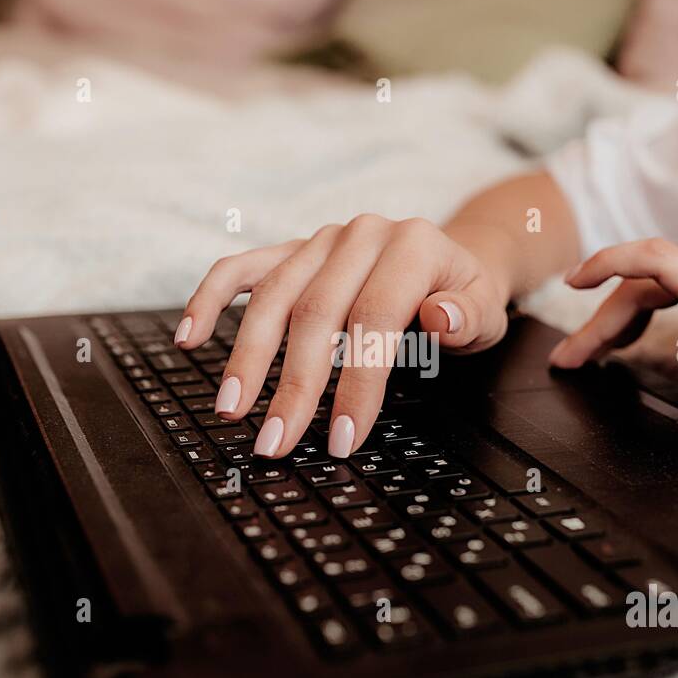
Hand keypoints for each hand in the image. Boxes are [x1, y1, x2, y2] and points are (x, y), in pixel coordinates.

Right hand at [176, 215, 517, 457]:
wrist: (454, 256)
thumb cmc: (466, 295)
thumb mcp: (487, 311)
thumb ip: (468, 317)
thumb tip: (440, 317)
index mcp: (413, 245)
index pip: (374, 320)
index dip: (356, 384)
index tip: (343, 438)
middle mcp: (361, 236)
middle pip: (316, 313)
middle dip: (293, 385)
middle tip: (275, 441)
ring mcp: (321, 240)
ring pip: (273, 297)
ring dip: (246, 357)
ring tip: (231, 408)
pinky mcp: (293, 249)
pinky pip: (243, 269)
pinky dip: (210, 299)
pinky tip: (190, 337)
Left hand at [548, 231, 677, 452]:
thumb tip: (640, 307)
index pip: (675, 267)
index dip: (626, 298)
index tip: (597, 330)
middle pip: (656, 272)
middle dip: (609, 314)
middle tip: (575, 353)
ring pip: (645, 275)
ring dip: (603, 317)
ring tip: (576, 354)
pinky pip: (653, 259)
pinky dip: (609, 262)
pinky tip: (578, 281)